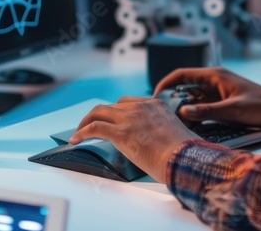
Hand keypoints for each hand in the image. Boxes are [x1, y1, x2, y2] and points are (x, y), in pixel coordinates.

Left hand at [69, 97, 199, 182]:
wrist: (184, 158)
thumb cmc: (184, 153)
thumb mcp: (175, 133)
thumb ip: (162, 131)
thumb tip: (157, 143)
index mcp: (156, 105)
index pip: (129, 102)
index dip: (116, 111)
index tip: (110, 119)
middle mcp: (141, 107)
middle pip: (112, 105)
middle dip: (99, 115)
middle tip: (90, 125)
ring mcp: (130, 118)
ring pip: (99, 112)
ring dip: (86, 122)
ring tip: (79, 132)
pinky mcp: (120, 132)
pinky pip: (94, 128)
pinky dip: (82, 132)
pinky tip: (76, 140)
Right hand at [153, 67, 260, 127]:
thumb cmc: (260, 105)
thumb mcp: (232, 110)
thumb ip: (207, 111)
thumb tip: (183, 111)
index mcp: (215, 75)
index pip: (182, 74)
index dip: (166, 83)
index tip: (155, 96)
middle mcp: (214, 80)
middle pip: (186, 86)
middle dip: (174, 99)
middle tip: (164, 114)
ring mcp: (218, 91)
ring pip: (193, 98)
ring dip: (185, 108)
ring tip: (176, 122)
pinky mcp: (223, 101)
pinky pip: (203, 105)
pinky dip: (196, 113)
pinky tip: (192, 125)